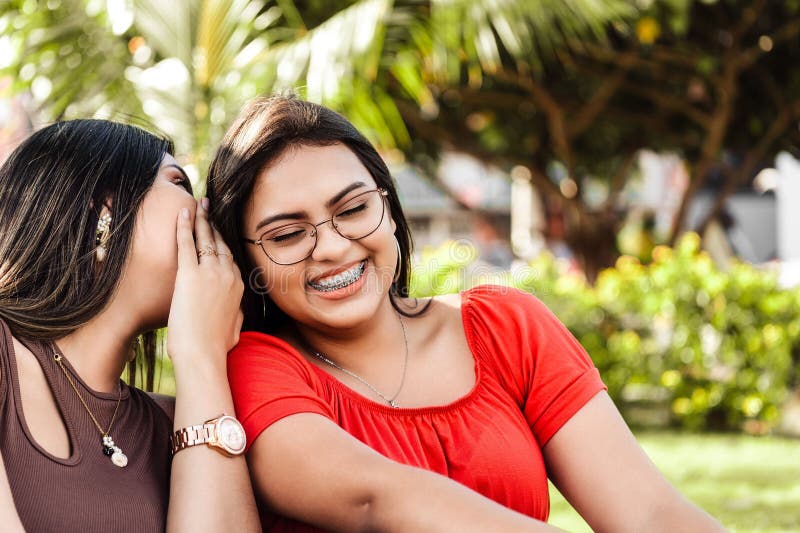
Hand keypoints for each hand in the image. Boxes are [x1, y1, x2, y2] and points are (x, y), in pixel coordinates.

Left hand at [166, 198, 243, 370]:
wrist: (203, 356)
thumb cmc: (215, 348)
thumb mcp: (234, 328)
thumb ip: (236, 314)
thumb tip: (237, 313)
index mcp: (238, 286)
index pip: (230, 257)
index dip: (222, 241)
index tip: (217, 230)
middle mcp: (228, 275)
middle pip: (220, 243)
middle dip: (213, 223)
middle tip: (208, 207)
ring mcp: (210, 273)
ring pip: (206, 238)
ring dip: (201, 219)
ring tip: (198, 204)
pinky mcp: (189, 275)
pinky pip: (187, 243)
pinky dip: (184, 226)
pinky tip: (182, 211)